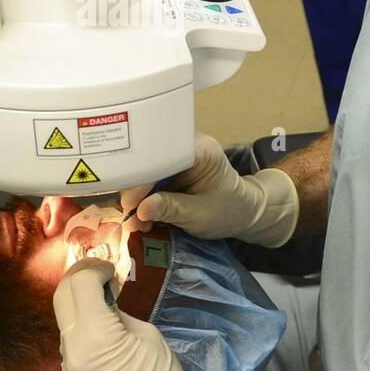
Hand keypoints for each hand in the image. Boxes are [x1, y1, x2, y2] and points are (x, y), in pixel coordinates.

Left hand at [53, 259, 262, 370]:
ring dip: (78, 302)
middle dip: (78, 277)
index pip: (80, 283)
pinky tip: (100, 327)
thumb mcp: (144, 332)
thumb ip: (116, 313)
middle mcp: (71, 348)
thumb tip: (103, 301)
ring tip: (103, 300)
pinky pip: (68, 341)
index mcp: (93, 334)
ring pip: (63, 319)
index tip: (111, 269)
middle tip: (99, 273)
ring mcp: (66, 367)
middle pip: (61, 296)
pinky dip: (80, 325)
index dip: (94, 268)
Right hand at [120, 133, 298, 246]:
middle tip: (128, 217)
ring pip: (146, 174)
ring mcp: (175, 158)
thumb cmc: (227, 210)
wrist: (241, 212)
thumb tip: (141, 209)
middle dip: (136, 191)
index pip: (162, 157)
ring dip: (138, 198)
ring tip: (134, 223)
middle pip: (149, 163)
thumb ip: (171, 209)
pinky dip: (144, 199)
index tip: (130, 203)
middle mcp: (185, 147)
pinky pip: (150, 180)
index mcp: (199, 150)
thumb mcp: (199, 215)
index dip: (142, 179)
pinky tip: (141, 218)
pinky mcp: (169, 169)